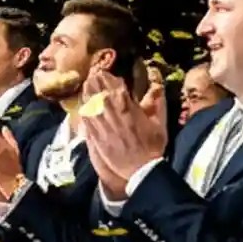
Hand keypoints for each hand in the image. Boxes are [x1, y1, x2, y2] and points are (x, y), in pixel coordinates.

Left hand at [82, 71, 167, 200]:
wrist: (142, 169)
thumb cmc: (152, 145)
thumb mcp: (159, 121)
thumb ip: (157, 101)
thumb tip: (157, 84)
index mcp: (128, 107)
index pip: (113, 85)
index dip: (107, 77)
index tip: (104, 72)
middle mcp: (112, 113)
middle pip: (98, 92)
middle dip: (95, 82)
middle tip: (92, 76)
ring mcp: (102, 125)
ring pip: (90, 104)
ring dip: (87, 93)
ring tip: (86, 86)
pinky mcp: (96, 137)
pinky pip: (86, 121)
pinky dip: (84, 111)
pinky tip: (82, 106)